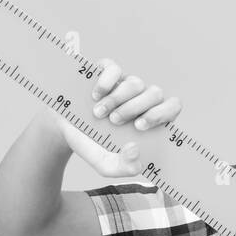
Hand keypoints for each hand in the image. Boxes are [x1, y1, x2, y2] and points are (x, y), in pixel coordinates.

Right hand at [50, 58, 183, 177]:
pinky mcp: (106, 71)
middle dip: (136, 108)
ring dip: (117, 100)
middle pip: (155, 94)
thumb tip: (135, 150)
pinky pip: (114, 69)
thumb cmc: (91, 145)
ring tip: (98, 114)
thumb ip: (124, 167)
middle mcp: (141, 99)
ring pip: (136, 83)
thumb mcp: (106, 164)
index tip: (140, 126)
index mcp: (149, 119)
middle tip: (116, 121)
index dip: (162, 114)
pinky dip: (106, 82)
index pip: (172, 107)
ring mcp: (124, 84)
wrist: (63, 130)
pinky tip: (95, 95)